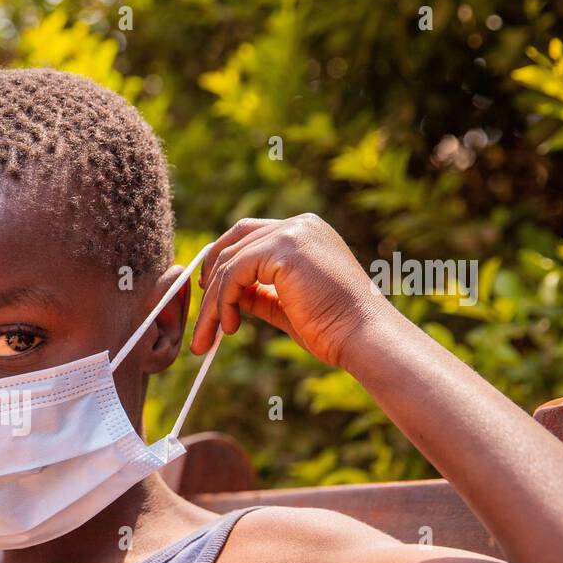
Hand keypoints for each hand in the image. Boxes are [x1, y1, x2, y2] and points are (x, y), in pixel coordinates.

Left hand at [192, 213, 390, 368]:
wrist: (362, 337)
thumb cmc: (333, 329)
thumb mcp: (286, 306)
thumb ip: (259, 294)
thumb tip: (228, 295)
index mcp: (306, 233)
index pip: (250, 236)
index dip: (223, 261)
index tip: (208, 293)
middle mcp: (300, 225)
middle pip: (235, 240)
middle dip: (210, 276)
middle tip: (200, 314)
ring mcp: (293, 232)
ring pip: (230, 261)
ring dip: (213, 301)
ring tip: (208, 337)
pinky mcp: (285, 248)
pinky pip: (235, 272)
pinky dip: (223, 301)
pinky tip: (229, 327)